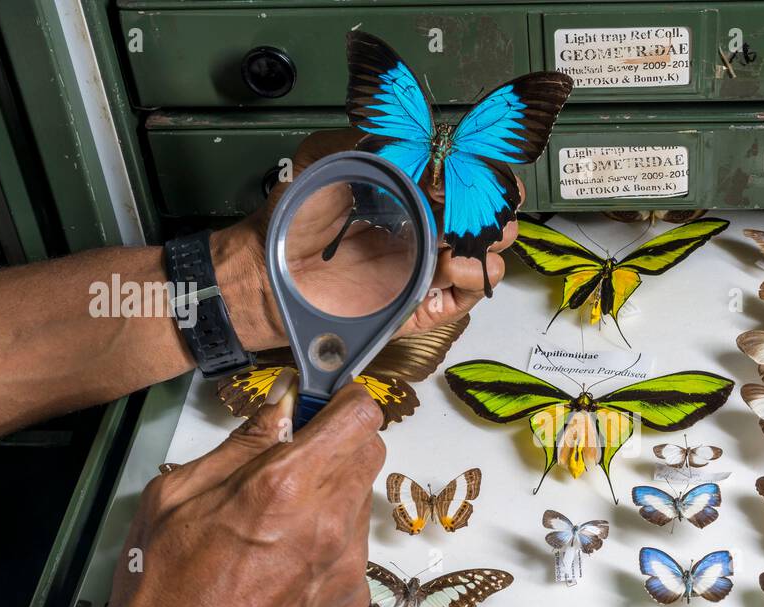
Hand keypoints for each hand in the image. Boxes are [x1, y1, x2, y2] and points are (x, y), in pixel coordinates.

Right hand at [105, 383, 381, 606]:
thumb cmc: (162, 598)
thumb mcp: (177, 497)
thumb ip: (240, 445)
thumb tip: (278, 412)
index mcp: (286, 487)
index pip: (359, 415)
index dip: (345, 402)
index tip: (327, 403)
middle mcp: (330, 525)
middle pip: (369, 454)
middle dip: (338, 445)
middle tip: (293, 458)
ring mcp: (348, 568)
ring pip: (361, 503)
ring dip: (331, 497)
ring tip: (274, 525)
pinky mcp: (351, 602)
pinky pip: (354, 550)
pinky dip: (329, 543)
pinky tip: (281, 564)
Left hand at [215, 129, 521, 350]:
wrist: (269, 270)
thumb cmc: (293, 216)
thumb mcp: (333, 155)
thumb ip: (385, 145)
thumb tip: (438, 161)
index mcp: (414, 193)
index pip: (470, 183)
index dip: (488, 176)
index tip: (488, 171)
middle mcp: (428, 230)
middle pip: (490, 220)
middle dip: (494, 209)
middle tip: (477, 204)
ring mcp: (430, 269)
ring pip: (489, 257)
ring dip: (486, 243)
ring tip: (457, 236)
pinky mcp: (425, 305)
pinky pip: (470, 294)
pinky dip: (474, 276)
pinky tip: (450, 263)